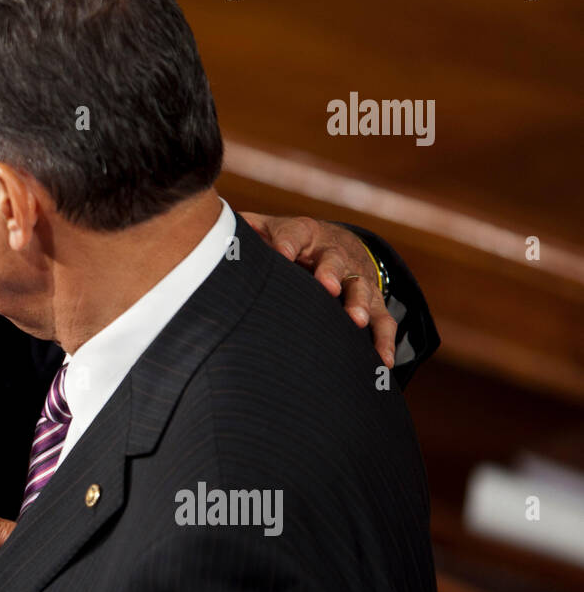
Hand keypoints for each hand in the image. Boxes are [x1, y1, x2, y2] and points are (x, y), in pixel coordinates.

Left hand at [239, 212, 395, 367]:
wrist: (335, 242)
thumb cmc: (287, 242)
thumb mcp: (266, 229)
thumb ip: (244, 231)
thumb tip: (207, 228)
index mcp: (304, 233)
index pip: (295, 233)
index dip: (289, 243)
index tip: (283, 254)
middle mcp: (334, 253)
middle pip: (335, 260)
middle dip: (331, 273)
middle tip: (328, 287)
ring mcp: (356, 278)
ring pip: (363, 289)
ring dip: (360, 304)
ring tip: (356, 322)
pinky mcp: (373, 302)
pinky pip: (384, 321)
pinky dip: (383, 341)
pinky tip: (380, 363)